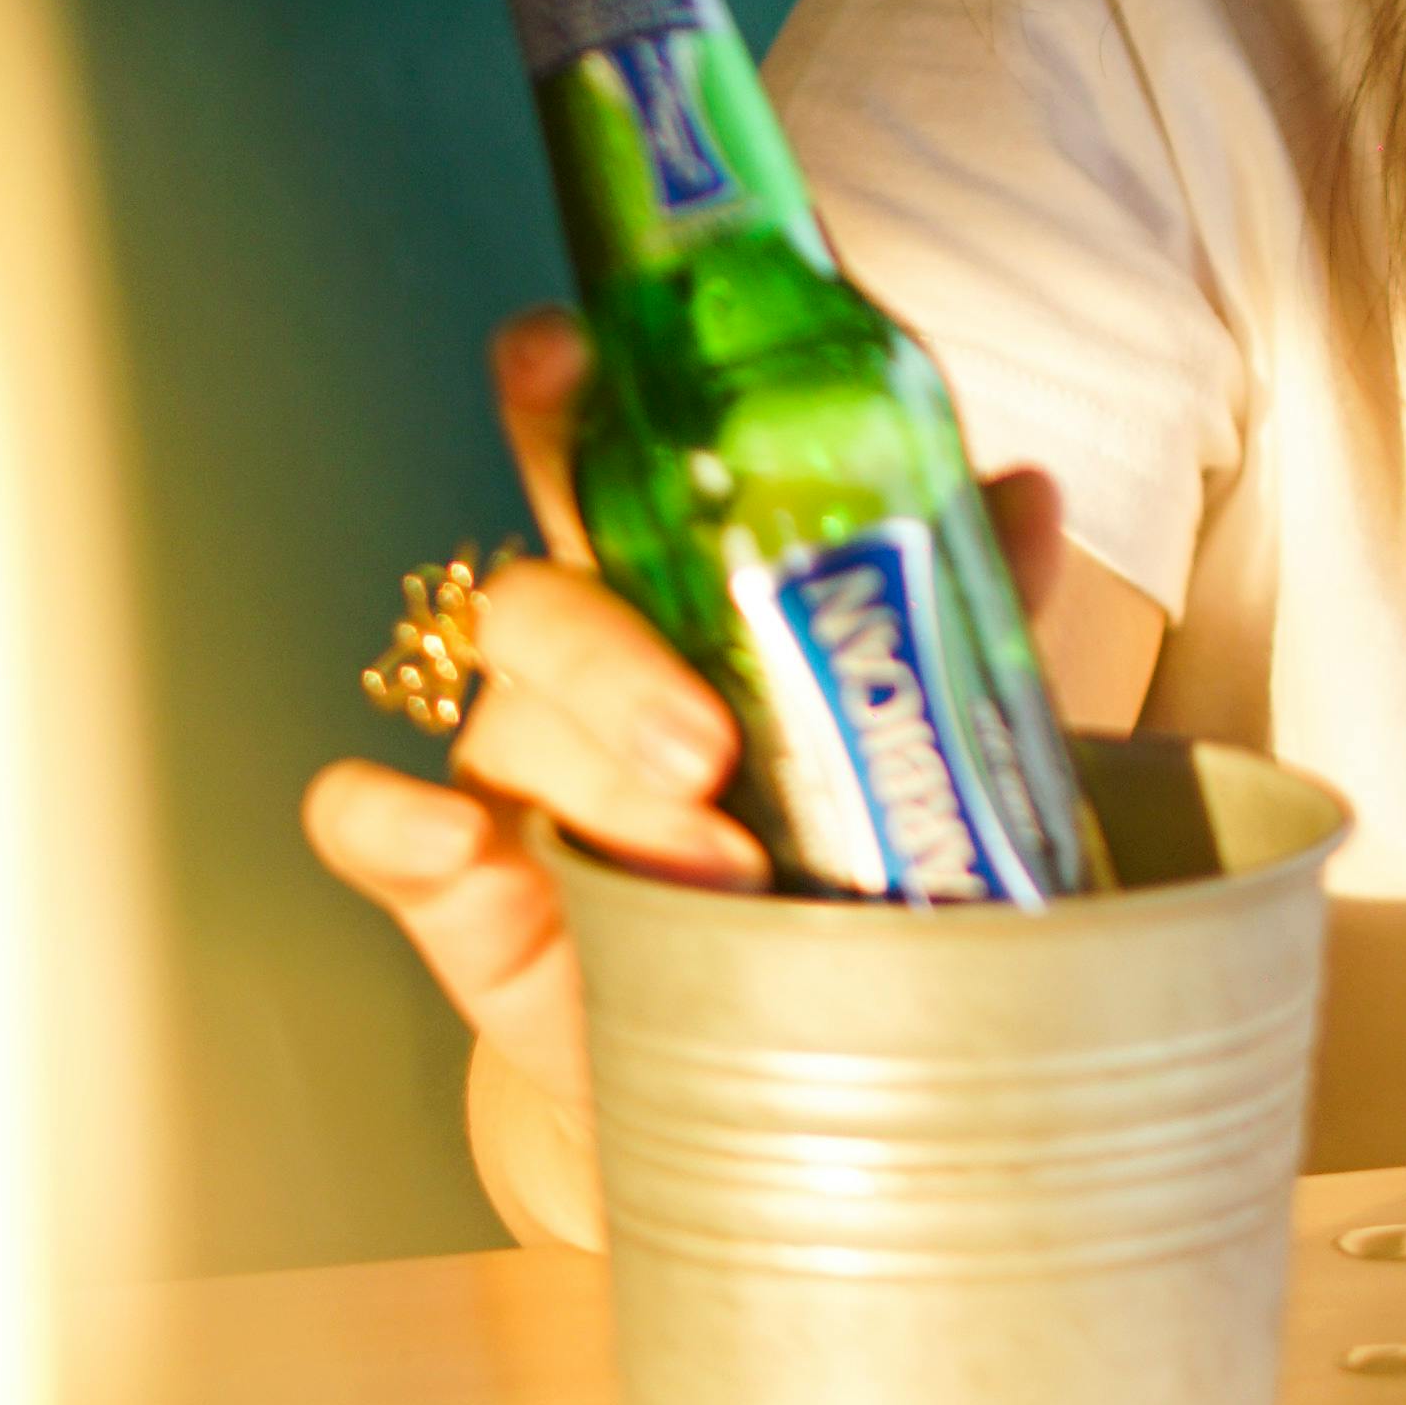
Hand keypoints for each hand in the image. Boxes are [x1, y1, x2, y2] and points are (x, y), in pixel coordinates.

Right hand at [299, 318, 1072, 1251]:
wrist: (772, 1052)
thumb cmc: (833, 848)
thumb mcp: (912, 723)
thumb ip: (963, 605)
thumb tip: (1028, 494)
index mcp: (666, 596)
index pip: (589, 464)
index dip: (556, 396)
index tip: (558, 352)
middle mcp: (574, 669)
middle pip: (538, 601)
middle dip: (614, 666)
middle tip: (712, 748)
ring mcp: (509, 777)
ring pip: (503, 730)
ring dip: (601, 792)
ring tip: (719, 871)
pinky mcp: (465, 896)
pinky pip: (377, 836)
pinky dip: (391, 829)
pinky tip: (451, 843)